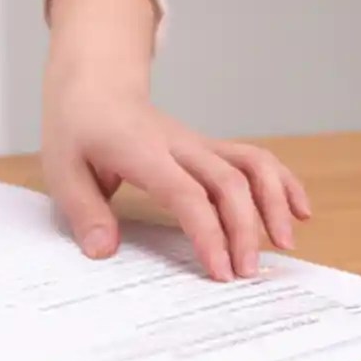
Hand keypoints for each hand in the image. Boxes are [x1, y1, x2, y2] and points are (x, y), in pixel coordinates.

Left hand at [41, 0, 311, 280]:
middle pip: (228, 183)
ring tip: (285, 243)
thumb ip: (84, 211)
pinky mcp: (208, 148)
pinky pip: (253, 159)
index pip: (186, 194)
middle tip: (245, 273)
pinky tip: (298, 209)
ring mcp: (198, 144)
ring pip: (252, 165)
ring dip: (274, 202)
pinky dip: (282, 182)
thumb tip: (103, 250)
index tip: (218, 269)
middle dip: (243, 230)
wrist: (94, 87)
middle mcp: (179, 145)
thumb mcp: (62, 169)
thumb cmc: (77, 128)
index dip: (208, 232)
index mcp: (142, 152)